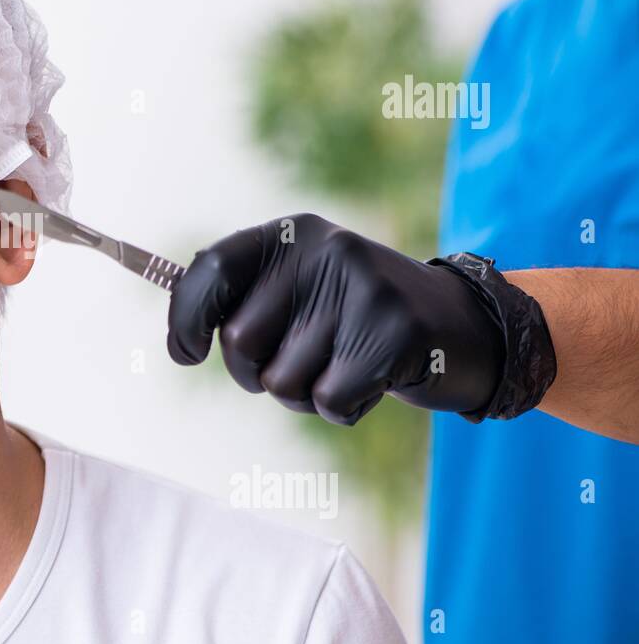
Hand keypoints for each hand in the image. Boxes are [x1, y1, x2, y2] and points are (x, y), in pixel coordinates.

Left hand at [166, 214, 502, 424]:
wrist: (465, 327)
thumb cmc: (357, 318)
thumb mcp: (301, 288)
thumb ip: (243, 302)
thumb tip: (179, 342)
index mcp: (290, 234)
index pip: (212, 270)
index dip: (187, 318)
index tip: (188, 353)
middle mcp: (323, 249)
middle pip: (240, 341)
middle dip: (257, 372)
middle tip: (303, 362)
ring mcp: (362, 288)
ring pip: (281, 381)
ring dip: (303, 395)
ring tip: (344, 367)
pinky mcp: (396, 332)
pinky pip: (328, 400)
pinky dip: (343, 409)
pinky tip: (374, 383)